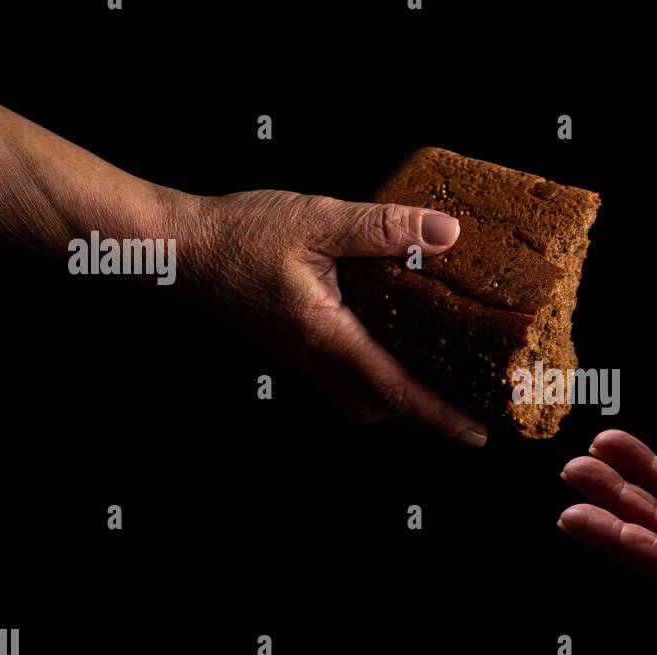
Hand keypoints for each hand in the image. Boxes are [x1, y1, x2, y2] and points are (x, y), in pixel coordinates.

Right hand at [172, 189, 486, 444]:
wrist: (180, 248)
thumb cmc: (240, 235)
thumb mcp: (317, 219)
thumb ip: (382, 227)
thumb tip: (444, 234)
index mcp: (326, 335)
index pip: (395, 389)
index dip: (440, 414)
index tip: (476, 432)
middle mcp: (314, 358)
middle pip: (381, 407)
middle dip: (426, 413)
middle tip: (471, 405)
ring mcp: (300, 358)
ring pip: (359, 400)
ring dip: (399, 399)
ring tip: (439, 383)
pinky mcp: (293, 348)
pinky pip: (342, 381)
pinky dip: (374, 379)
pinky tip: (390, 349)